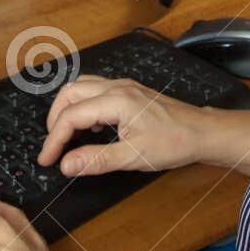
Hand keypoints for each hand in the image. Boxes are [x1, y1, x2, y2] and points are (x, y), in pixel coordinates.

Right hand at [37, 75, 205, 176]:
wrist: (202, 132)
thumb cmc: (174, 142)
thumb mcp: (134, 157)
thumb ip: (97, 160)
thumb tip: (66, 164)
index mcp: (116, 100)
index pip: (71, 116)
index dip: (54, 140)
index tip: (47, 160)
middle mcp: (117, 87)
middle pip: (70, 93)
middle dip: (55, 119)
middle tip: (54, 146)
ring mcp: (123, 86)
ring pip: (81, 88)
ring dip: (67, 110)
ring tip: (67, 137)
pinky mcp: (129, 91)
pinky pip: (95, 91)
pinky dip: (83, 106)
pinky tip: (90, 128)